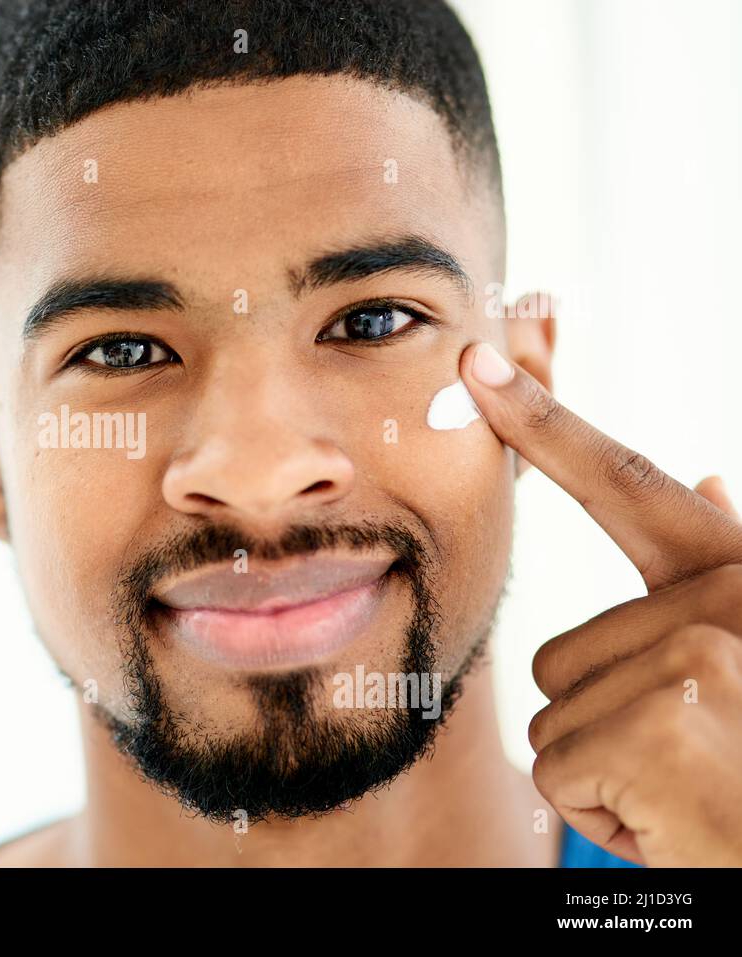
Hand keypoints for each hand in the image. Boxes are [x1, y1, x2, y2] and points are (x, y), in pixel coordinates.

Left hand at [461, 339, 741, 865]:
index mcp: (738, 576)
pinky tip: (679, 822)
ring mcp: (701, 655)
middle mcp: (728, 599)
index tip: (475, 363)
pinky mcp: (664, 721)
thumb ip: (721, 570)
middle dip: (603, 721)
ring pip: (552, 713)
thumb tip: (713, 473)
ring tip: (695, 787)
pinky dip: (604, 814)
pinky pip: (559, 768)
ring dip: (607, 770)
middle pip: (560, 651)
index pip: (625, 484)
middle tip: (696, 758)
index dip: (543, 422)